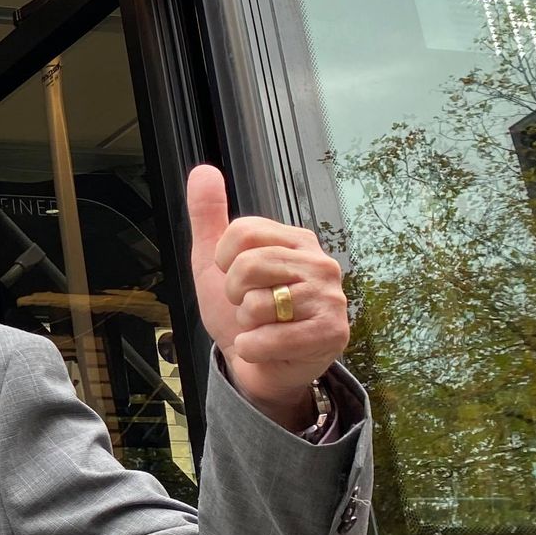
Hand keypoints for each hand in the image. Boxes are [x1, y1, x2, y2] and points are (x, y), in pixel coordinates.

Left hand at [185, 165, 349, 430]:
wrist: (258, 364)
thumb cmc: (242, 311)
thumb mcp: (215, 261)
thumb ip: (209, 216)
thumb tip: (203, 170)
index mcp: (296, 240)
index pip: (241, 231)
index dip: (224, 261)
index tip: (235, 277)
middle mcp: (320, 263)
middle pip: (248, 265)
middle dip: (234, 294)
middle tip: (249, 306)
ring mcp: (331, 298)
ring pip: (256, 303)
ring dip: (246, 324)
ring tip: (263, 326)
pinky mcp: (332, 334)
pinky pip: (267, 339)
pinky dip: (253, 348)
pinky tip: (268, 348)